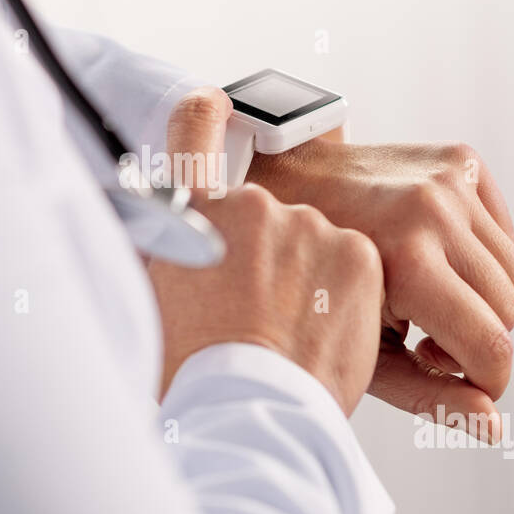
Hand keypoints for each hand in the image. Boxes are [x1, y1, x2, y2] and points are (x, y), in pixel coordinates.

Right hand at [148, 89, 384, 415]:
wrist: (246, 409)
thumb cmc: (194, 373)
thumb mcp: (155, 303)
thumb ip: (163, 259)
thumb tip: (155, 247)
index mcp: (194, 212)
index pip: (193, 130)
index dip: (205, 114)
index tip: (216, 104)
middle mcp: (251, 205)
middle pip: (268, 216)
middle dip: (269, 259)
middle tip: (257, 316)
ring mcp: (309, 225)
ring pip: (317, 243)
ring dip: (311, 282)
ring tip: (290, 340)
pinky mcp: (358, 255)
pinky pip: (356, 267)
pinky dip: (348, 300)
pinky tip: (322, 338)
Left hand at [247, 138, 513, 436]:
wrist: (282, 183)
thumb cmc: (310, 282)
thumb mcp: (356, 347)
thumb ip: (426, 392)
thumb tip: (494, 427)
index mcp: (407, 259)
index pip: (491, 344)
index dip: (488, 381)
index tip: (466, 387)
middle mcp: (436, 211)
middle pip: (509, 311)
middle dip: (480, 340)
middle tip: (426, 341)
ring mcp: (451, 178)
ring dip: (484, 301)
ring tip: (426, 304)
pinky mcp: (462, 158)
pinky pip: (505, 233)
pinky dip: (480, 260)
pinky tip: (432, 262)